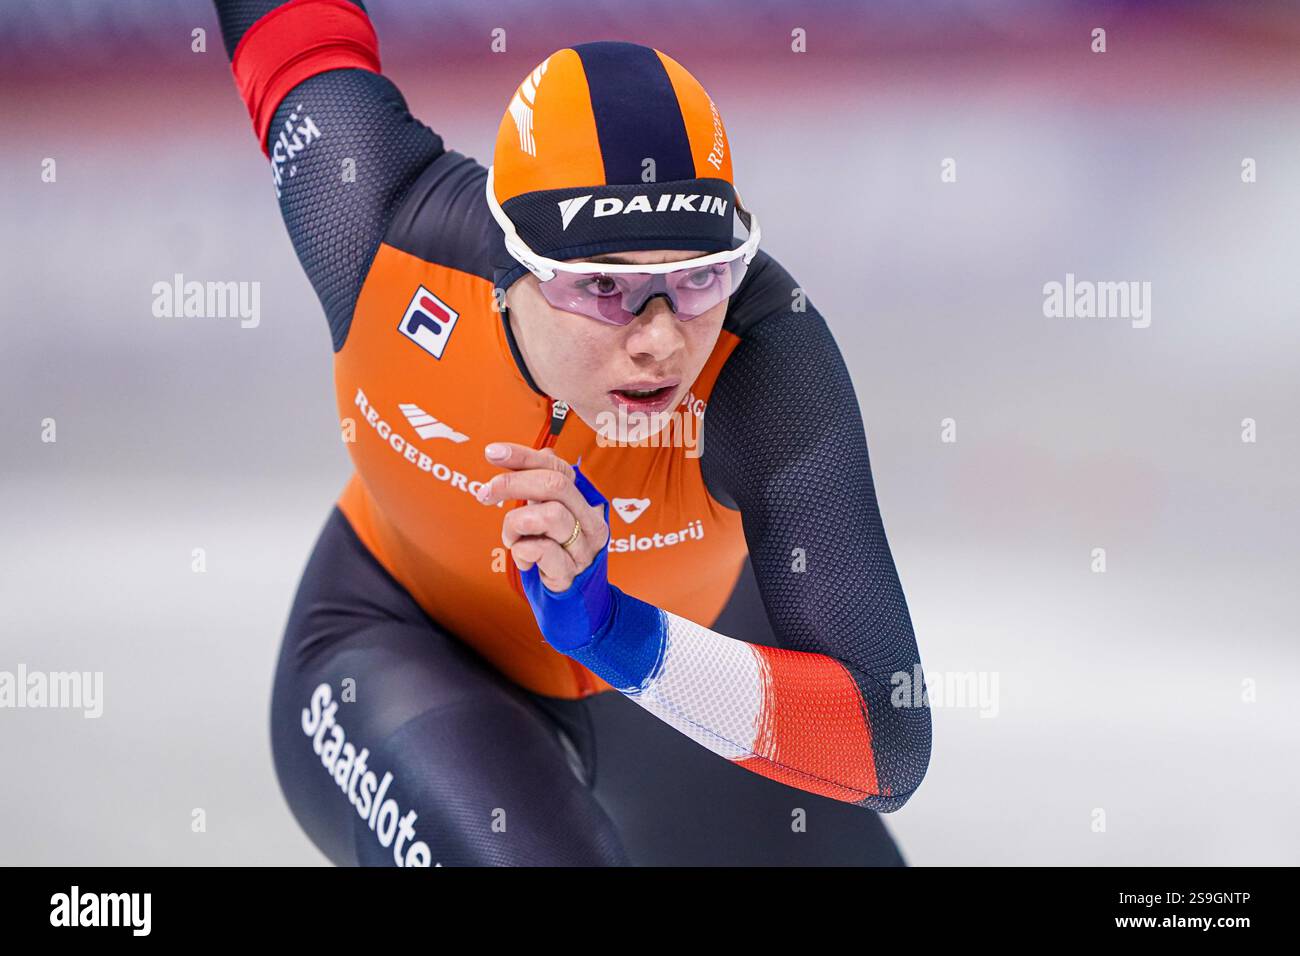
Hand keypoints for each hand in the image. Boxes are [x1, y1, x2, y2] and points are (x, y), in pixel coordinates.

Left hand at [476, 442, 608, 592]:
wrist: (575, 601)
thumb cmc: (557, 554)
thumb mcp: (548, 517)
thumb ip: (539, 488)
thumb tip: (528, 452)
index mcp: (583, 502)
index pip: (558, 467)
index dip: (524, 456)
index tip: (492, 453)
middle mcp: (590, 521)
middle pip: (555, 485)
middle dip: (513, 483)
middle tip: (485, 493)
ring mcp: (583, 548)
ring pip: (551, 515)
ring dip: (516, 524)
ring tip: (511, 538)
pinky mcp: (571, 573)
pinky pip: (543, 551)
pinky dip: (522, 551)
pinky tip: (522, 559)